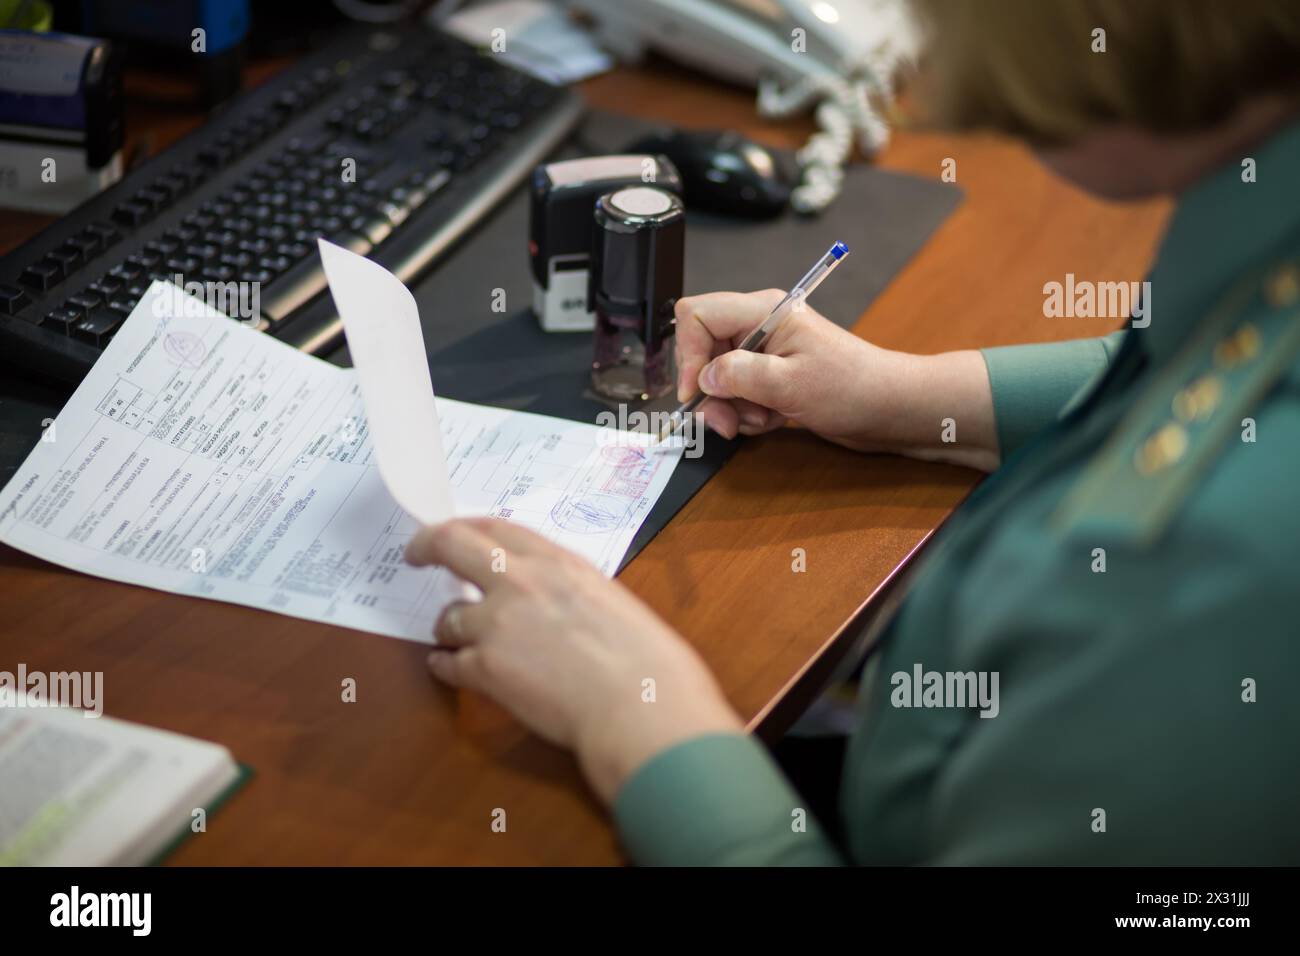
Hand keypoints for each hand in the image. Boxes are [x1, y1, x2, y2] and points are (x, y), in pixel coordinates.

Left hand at [405, 517, 741, 803]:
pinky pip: (447, 664)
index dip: (467, 527)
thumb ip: (568, 591)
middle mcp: (521, 583)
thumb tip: (549, 600)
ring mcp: (498, 625)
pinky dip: (446, 666)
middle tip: (416, 555)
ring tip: (458, 641)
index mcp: (558, 563)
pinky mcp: (486, 670)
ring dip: (449, 627)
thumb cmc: (646, 660)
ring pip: (447, 617)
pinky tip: (451, 670)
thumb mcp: (609, 600)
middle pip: (452, 546)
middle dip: (427, 547)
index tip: (453, 532)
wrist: (640, 705)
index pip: (497, 528)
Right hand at [674, 290, 1000, 467]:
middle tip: (727, 422)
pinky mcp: (770, 377)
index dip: (688, 355)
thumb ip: (741, 376)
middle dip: (711, 392)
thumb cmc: (854, 388)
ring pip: (717, 379)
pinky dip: (747, 415)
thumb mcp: (792, 384)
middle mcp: (759, 327)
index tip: (695, 393)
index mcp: (764, 311)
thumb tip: (704, 377)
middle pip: (703, 351)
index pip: (697, 316)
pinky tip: (773, 420)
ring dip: (732, 408)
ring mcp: (764, 353)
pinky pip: (737, 396)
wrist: (890, 409)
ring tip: (764, 419)